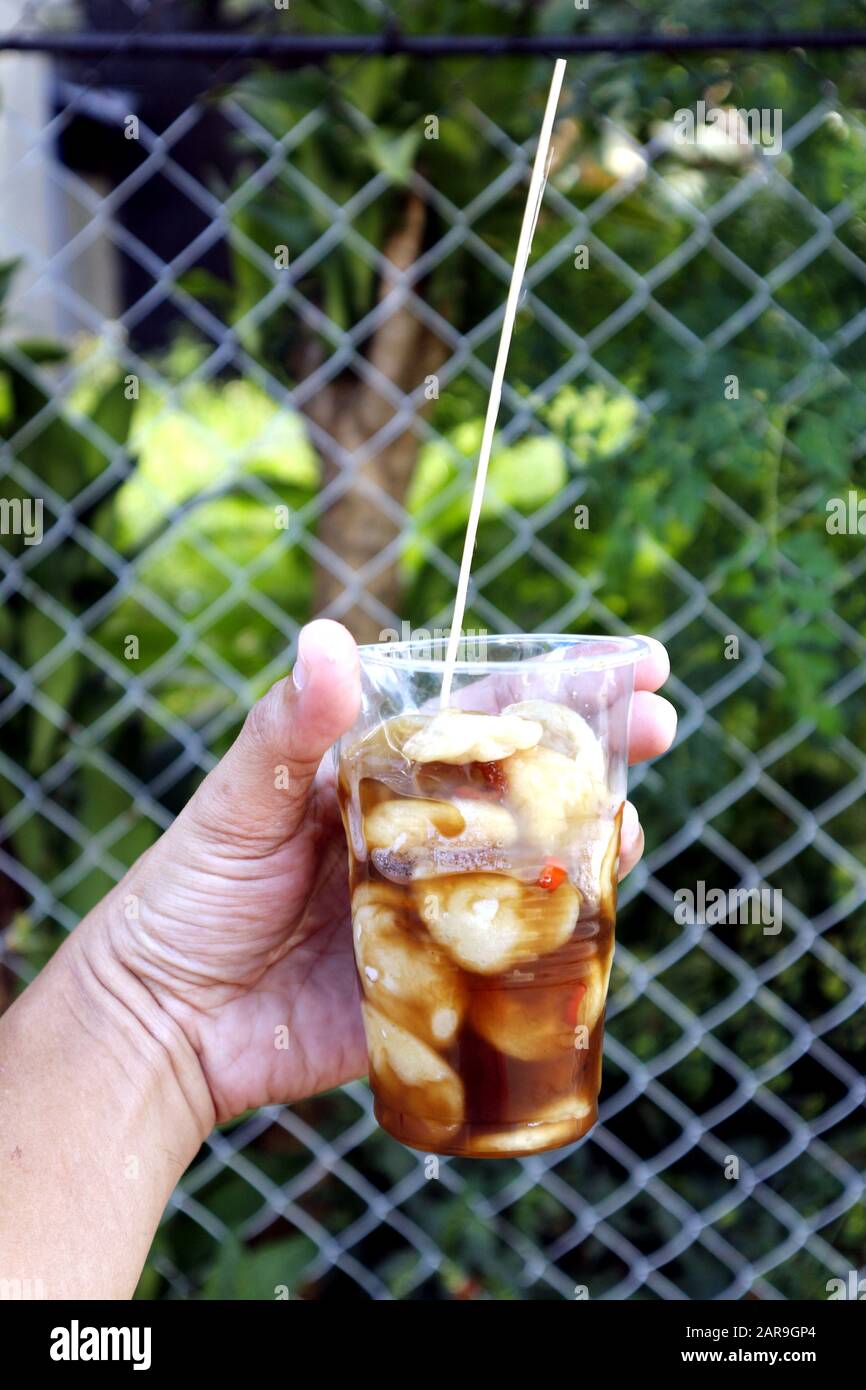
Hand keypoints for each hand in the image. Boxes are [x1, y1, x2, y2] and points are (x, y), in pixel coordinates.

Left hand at [79, 622, 674, 1128]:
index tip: (635, 664)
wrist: (161, 1022)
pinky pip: (518, 962)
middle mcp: (424, 837)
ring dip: (595, 842)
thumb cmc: (188, 895)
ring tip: (624, 828)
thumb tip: (329, 637)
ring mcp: (440, 911)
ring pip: (541, 868)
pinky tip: (595, 924)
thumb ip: (288, 728)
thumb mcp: (235, 802)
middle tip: (664, 726)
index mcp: (383, 778)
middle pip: (533, 786)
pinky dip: (564, 943)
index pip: (486, 717)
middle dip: (604, 752)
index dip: (562, 684)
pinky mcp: (444, 988)